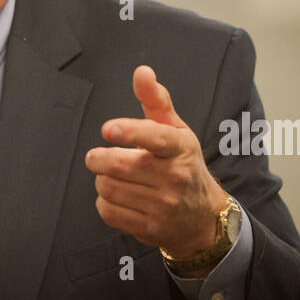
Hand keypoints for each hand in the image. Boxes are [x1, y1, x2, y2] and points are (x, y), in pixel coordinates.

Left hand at [84, 65, 226, 257]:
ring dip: (102, 180)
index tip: (108, 129)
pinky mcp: (150, 228)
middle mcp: (175, 177)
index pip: (155, 137)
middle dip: (98, 158)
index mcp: (181, 147)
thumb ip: (155, 100)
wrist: (202, 217)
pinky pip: (108, 211)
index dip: (130, 132)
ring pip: (109, 187)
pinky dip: (104, 202)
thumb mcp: (176, 130)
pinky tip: (117, 196)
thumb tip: (142, 71)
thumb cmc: (183, 164)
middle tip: (97, 157)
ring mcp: (163, 206)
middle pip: (118, 165)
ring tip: (112, 177)